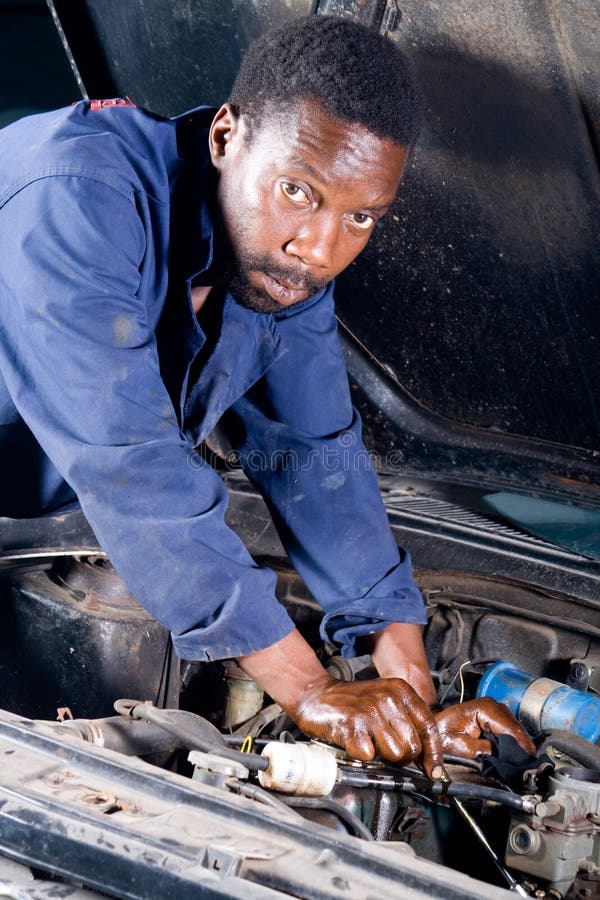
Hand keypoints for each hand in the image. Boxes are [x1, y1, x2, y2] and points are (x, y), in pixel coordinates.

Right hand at [290, 675, 444, 775]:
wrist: (317, 695)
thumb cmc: (354, 702)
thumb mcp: (386, 700)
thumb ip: (407, 721)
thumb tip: (427, 757)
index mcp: (401, 691)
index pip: (428, 727)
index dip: (433, 754)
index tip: (433, 772)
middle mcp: (388, 699)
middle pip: (413, 746)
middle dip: (402, 756)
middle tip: (386, 748)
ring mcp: (370, 712)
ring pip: (395, 754)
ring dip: (382, 756)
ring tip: (369, 743)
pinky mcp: (352, 727)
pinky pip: (370, 756)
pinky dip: (362, 756)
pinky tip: (354, 743)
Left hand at [435, 698, 535, 757]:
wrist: (435, 727)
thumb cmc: (443, 735)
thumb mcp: (461, 746)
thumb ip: (483, 749)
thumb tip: (500, 753)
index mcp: (483, 709)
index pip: (509, 727)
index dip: (521, 744)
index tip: (529, 759)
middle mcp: (491, 705)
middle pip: (515, 727)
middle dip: (523, 745)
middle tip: (529, 765)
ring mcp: (494, 708)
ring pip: (515, 727)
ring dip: (520, 743)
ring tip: (525, 761)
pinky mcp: (495, 715)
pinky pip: (510, 728)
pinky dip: (514, 740)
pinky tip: (517, 752)